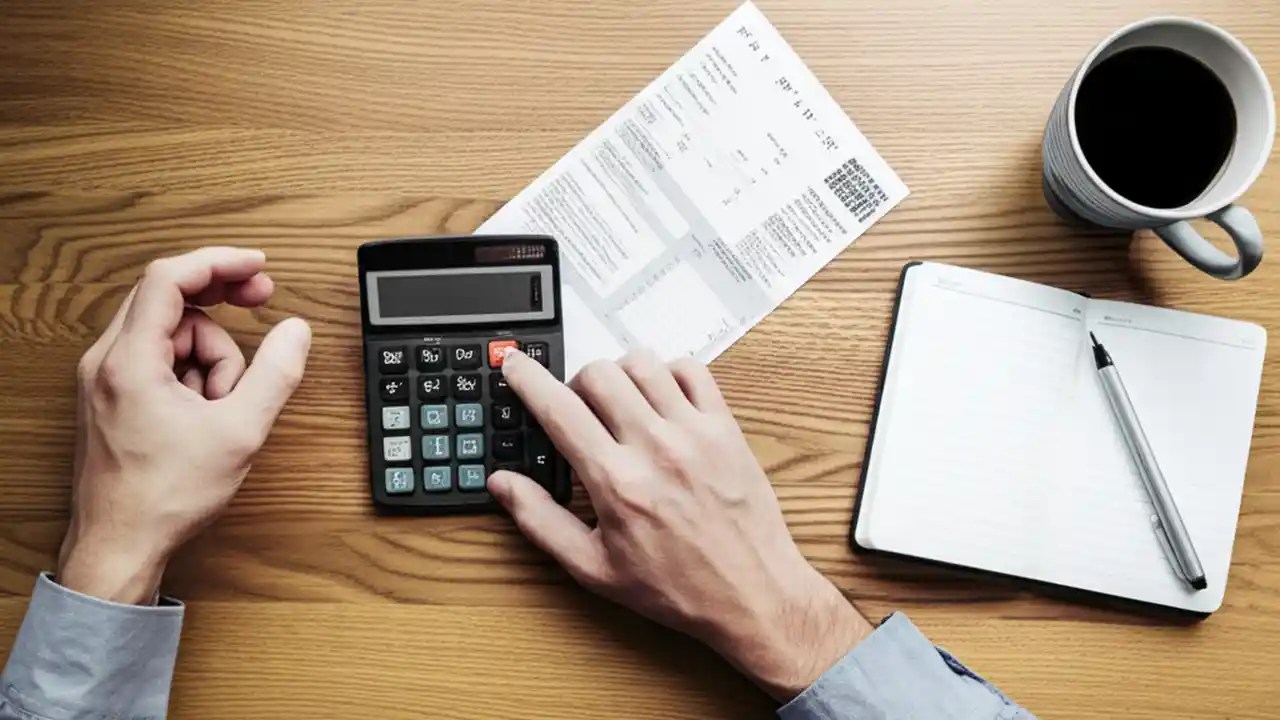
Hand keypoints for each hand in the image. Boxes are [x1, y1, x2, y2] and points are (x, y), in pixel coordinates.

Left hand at [58, 247, 311, 604]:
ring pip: (171, 334)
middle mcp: (107, 361)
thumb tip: (296, 331)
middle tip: (262, 301)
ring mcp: (106, 379)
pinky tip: (208, 410)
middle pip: (171, 300)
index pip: (169, 278)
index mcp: (129, 361)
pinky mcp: (113, 396)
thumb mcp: (240, 432)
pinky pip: (161, 360)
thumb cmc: (164, 498)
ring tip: (225, 404)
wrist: (119, 545)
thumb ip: (276, 374)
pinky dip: (193, 373)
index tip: (257, 266)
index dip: (219, 263)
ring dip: (211, 355)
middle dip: (221, 304)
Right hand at [488, 350, 871, 699]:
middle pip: (598, 374)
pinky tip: (661, 400)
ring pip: (642, 364)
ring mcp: (695, 433)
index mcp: (616, 483)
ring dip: (619, 374)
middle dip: (575, 384)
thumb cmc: (676, 588)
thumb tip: (502, 483)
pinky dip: (668, 373)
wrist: (753, 595)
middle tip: (578, 411)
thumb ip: (540, 521)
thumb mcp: (594, 569)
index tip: (514, 364)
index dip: (528, 379)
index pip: (559, 410)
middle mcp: (655, 448)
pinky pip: (692, 370)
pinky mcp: (726, 429)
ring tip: (619, 404)